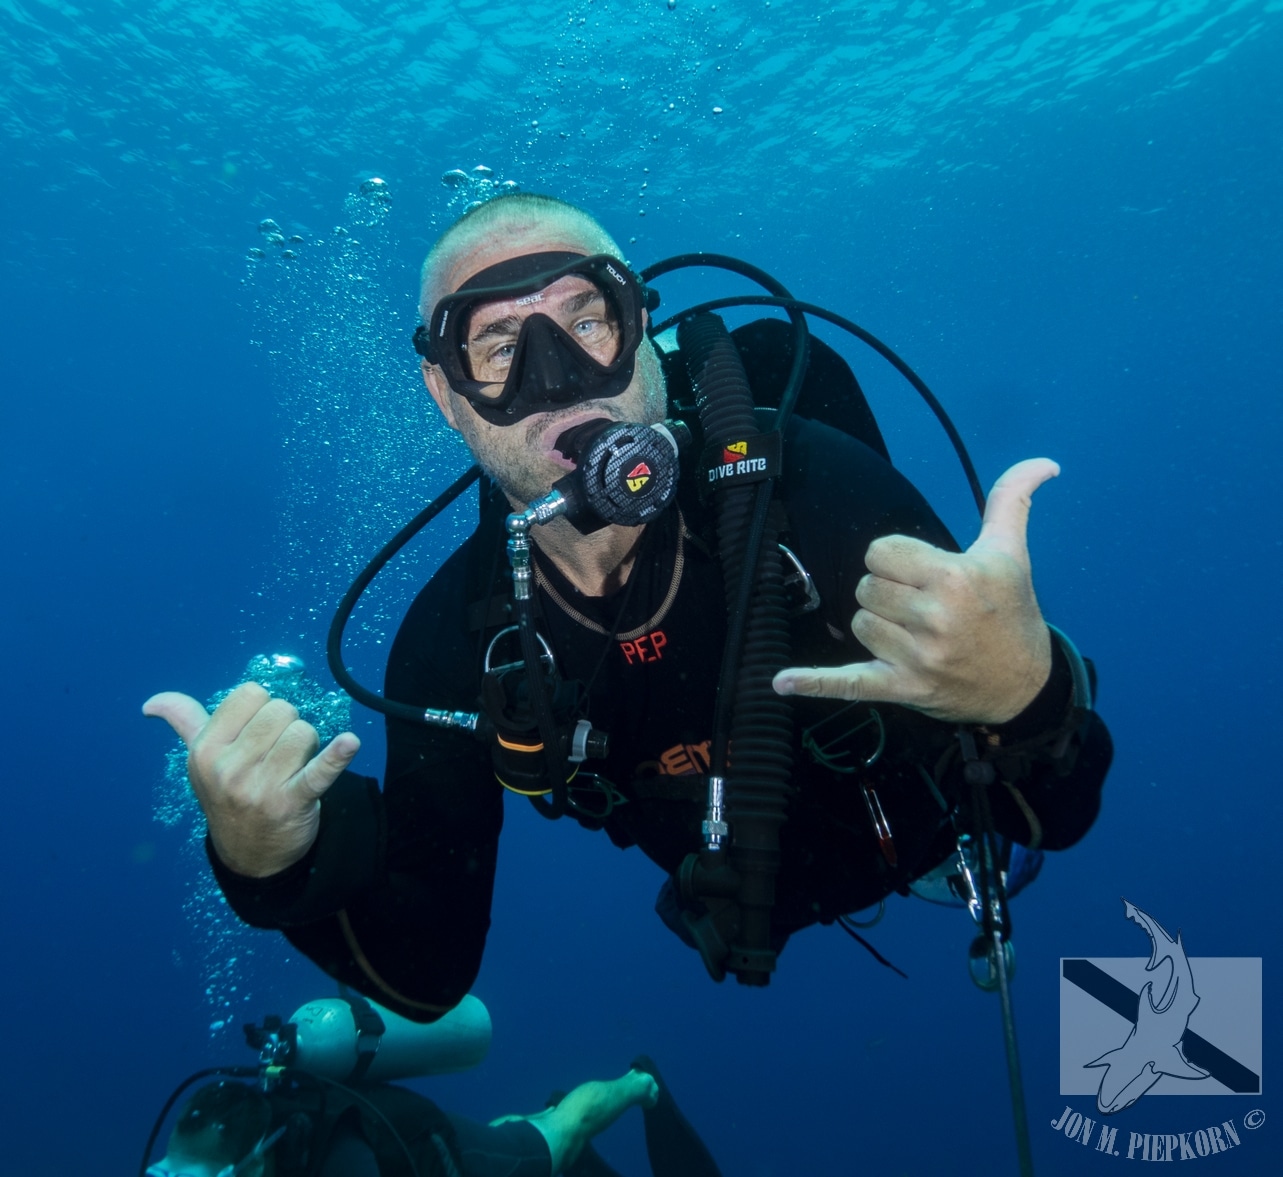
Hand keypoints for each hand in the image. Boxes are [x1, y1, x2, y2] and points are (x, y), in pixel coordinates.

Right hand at [143, 682, 359, 876]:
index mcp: (205, 750)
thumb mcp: (201, 761)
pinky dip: (337, 756)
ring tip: (293, 766)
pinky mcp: (293, 802)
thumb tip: (151, 703)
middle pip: (281, 710)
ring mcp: (260, 787)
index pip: (250, 694)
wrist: (249, 855)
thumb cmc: (228, 794)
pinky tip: (349, 744)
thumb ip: (183, 723)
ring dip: (308, 745)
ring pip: (303, 732)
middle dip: (287, 725)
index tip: (257, 732)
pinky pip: (320, 771)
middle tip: (277, 754)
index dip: (262, 707)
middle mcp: (229, 768)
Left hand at [773, 458, 1057, 723]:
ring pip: (858, 624)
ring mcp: (917, 657)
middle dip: (887, 593)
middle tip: (922, 607)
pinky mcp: (902, 689)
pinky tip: (781, 682)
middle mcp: (934, 617)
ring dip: (878, 626)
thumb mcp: (1011, 554)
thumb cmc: (1012, 613)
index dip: (894, 560)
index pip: (880, 553)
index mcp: (955, 578)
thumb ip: (1011, 501)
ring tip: (914, 634)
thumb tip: (1044, 462)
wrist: (1026, 686)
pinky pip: (848, 682)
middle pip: (865, 588)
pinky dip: (814, 683)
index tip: (920, 573)